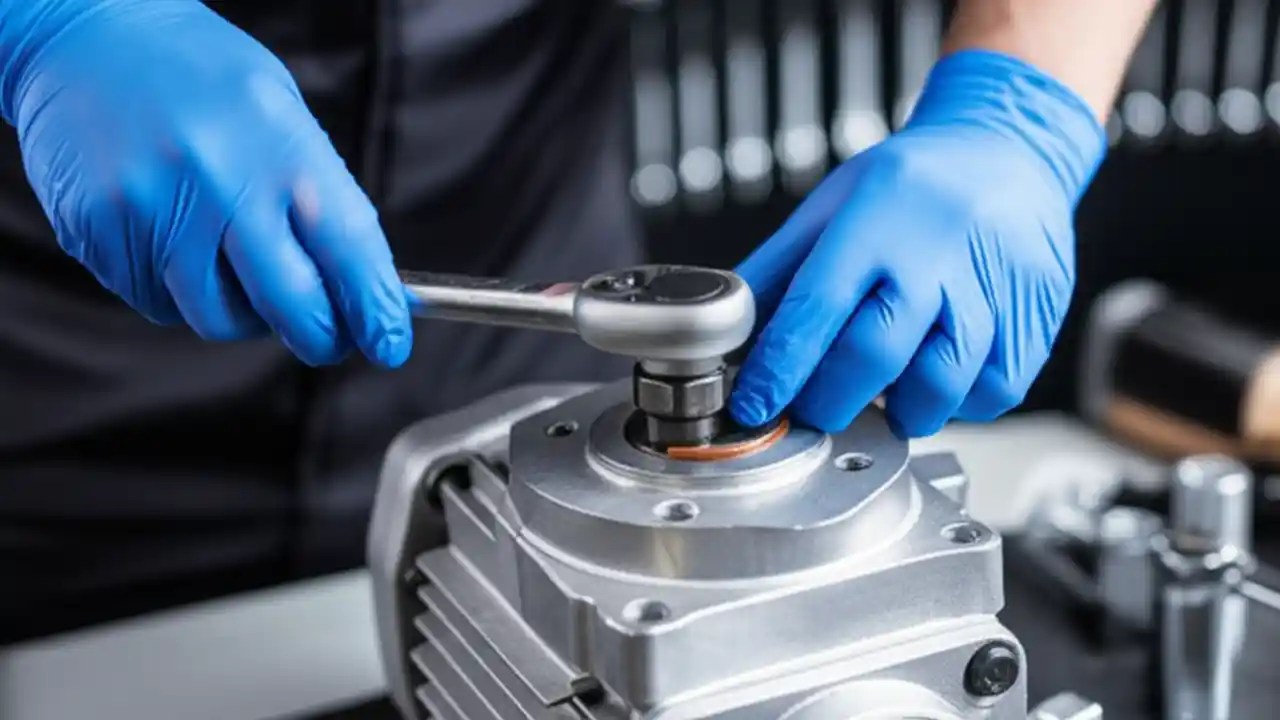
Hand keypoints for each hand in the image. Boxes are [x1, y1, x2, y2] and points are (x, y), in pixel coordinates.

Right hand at [0, 0, 410, 365]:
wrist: (82, 34)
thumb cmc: (197, 73)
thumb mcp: (280, 112)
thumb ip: (321, 197)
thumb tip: (366, 283)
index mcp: (281, 147)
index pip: (349, 252)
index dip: (375, 310)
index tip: (389, 342)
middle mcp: (219, 182)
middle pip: (290, 306)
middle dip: (319, 336)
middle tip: (326, 337)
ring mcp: (154, 211)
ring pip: (219, 318)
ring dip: (245, 315)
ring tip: (237, 266)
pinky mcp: (101, 234)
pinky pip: (157, 302)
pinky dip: (180, 292)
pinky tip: (177, 242)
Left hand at [730, 51, 1105, 436]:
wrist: (1010, 148)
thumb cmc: (913, 181)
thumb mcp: (832, 204)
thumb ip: (780, 270)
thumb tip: (729, 331)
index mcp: (876, 219)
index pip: (816, 307)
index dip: (780, 368)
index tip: (755, 404)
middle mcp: (938, 250)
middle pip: (878, 354)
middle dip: (832, 400)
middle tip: (816, 408)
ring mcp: (995, 283)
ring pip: (943, 383)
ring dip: (901, 410)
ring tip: (882, 396)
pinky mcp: (1035, 314)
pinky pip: (994, 389)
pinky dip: (959, 403)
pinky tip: (938, 380)